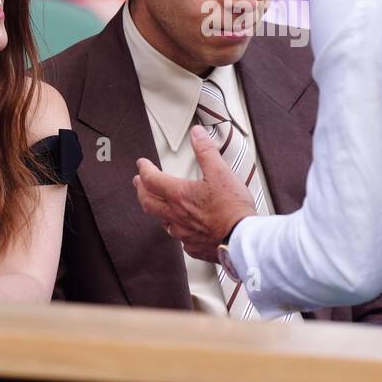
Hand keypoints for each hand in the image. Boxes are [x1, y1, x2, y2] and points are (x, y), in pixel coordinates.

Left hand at [133, 125, 256, 262]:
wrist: (242, 238)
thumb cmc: (232, 208)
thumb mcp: (220, 172)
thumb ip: (206, 151)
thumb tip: (197, 135)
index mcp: (179, 195)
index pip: (152, 180)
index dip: (144, 169)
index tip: (142, 164)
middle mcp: (176, 216)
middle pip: (148, 202)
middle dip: (141, 190)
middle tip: (138, 183)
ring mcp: (184, 234)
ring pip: (163, 222)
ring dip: (158, 211)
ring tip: (159, 205)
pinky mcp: (195, 247)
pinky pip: (181, 240)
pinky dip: (179, 231)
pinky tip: (183, 229)